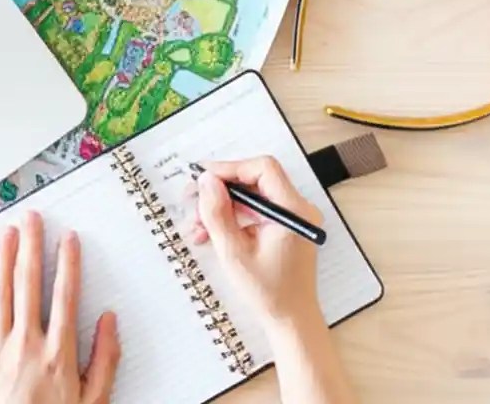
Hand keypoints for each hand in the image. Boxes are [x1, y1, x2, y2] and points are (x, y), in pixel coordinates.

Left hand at [0, 211, 120, 403]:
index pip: (65, 296)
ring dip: (5, 258)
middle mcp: (25, 346)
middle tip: (32, 219)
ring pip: (0, 294)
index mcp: (58, 355)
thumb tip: (108, 321)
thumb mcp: (93, 403)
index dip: (68, 263)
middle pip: (29, 285)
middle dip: (32, 247)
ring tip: (7, 232)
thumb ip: (105, 361)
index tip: (69, 239)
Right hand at [187, 157, 324, 328]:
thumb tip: (206, 180)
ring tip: (196, 226)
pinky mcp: (283, 228)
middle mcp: (297, 209)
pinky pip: (254, 213)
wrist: (290, 320)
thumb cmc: (269, 292)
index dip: (230, 168)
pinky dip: (232, 219)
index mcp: (293, 211)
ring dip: (221, 207)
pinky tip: (209, 233)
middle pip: (254, 181)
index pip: (263, 169)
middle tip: (192, 199)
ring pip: (250, 197)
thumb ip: (218, 213)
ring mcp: (291, 219)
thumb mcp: (234, 252)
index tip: (203, 176)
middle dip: (220, 190)